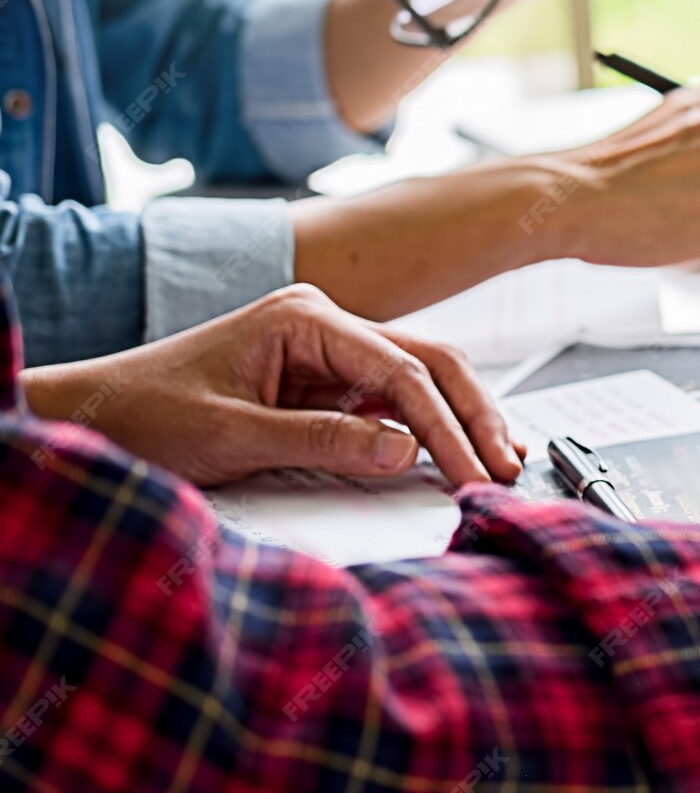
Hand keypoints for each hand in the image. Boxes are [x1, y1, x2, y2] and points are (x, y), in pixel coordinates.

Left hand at [20, 286, 524, 488]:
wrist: (96, 416)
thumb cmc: (146, 413)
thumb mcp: (231, 435)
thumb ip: (322, 442)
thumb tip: (407, 452)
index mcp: (305, 319)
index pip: (401, 371)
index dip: (446, 426)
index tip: (474, 473)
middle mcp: (326, 326)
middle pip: (430, 362)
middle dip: (474, 416)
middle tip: (510, 466)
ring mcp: (330, 354)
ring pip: (422, 378)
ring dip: (463, 420)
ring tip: (504, 461)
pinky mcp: (327, 385)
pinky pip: (395, 402)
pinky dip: (432, 428)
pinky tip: (463, 452)